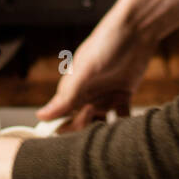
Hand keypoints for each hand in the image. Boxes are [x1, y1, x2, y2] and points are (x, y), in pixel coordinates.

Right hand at [36, 0, 158, 132]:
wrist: (137, 29)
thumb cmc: (106, 43)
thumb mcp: (85, 70)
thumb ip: (67, 95)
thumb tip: (41, 115)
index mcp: (72, 88)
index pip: (62, 116)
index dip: (63, 132)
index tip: (67, 148)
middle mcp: (87, 93)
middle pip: (82, 123)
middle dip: (85, 133)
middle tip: (94, 139)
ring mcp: (105, 95)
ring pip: (102, 122)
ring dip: (104, 132)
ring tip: (110, 140)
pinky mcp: (123, 94)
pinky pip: (122, 117)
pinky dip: (124, 126)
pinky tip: (127, 132)